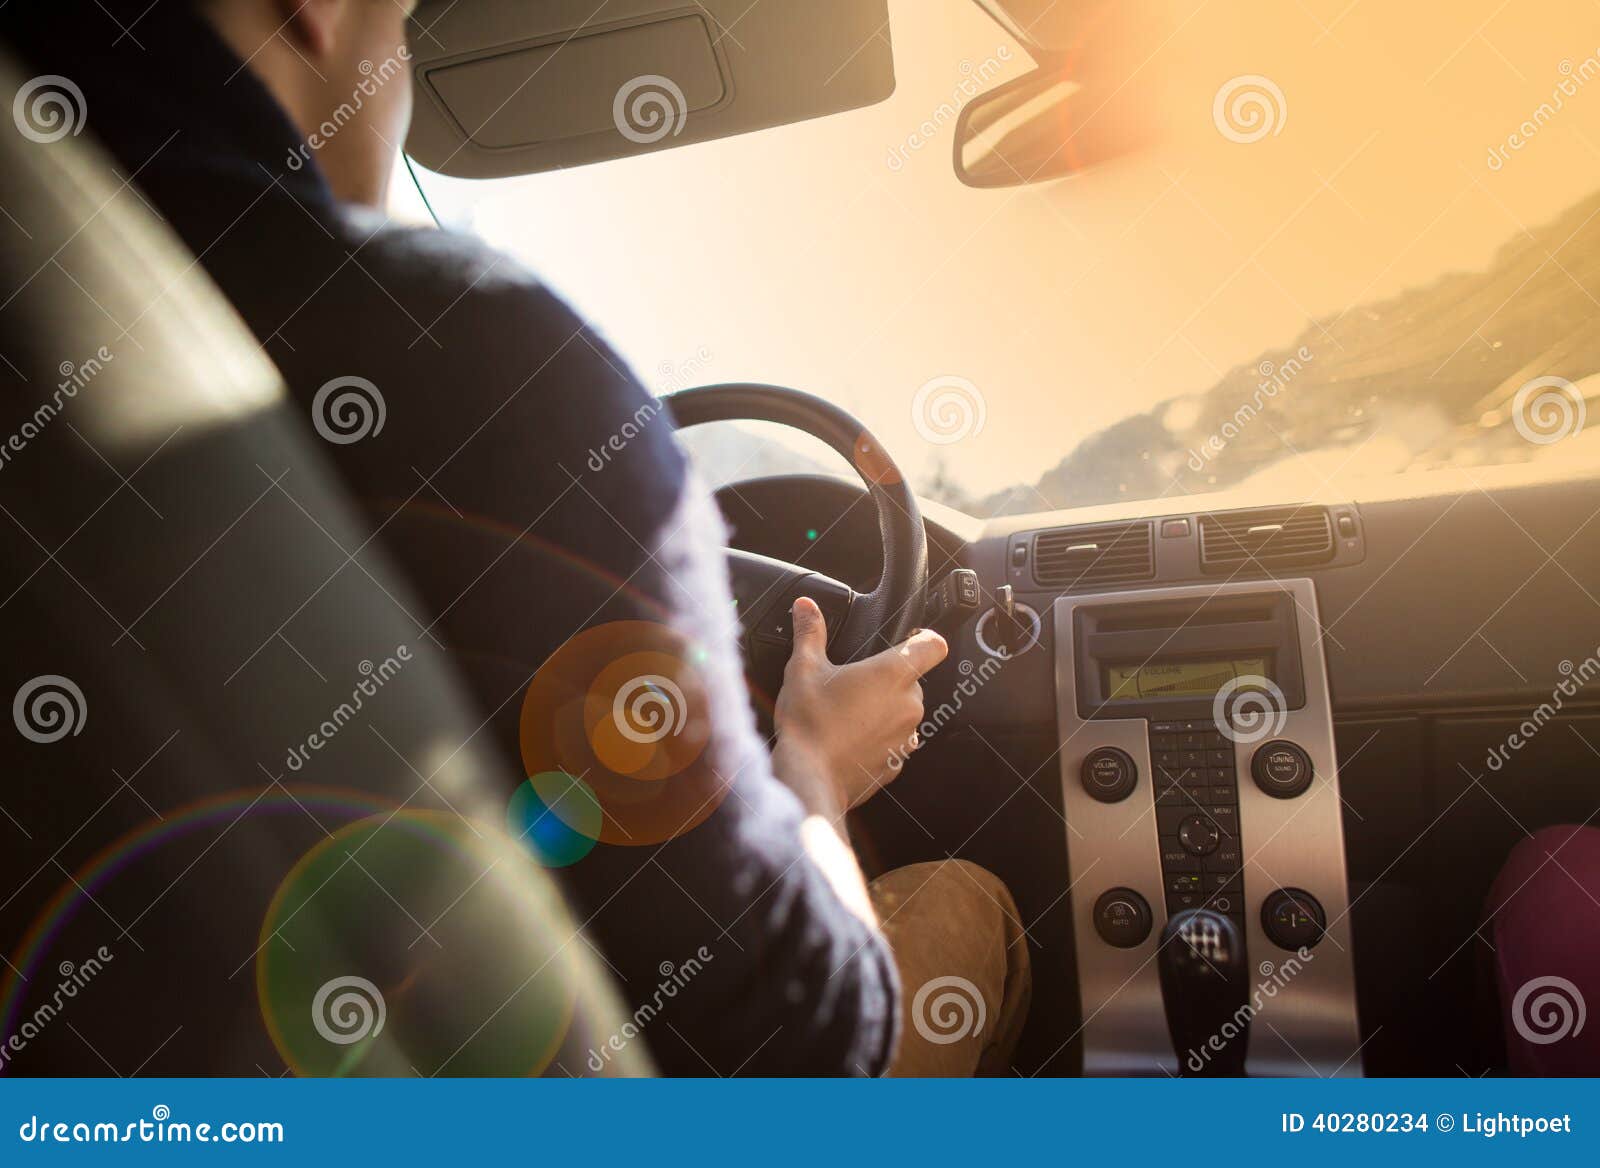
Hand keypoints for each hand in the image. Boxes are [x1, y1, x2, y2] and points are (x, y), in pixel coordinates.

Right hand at [772, 596, 947, 810]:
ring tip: (848, 714)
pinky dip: (879, 739)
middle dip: (888, 680)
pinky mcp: (897, 764)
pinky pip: (895, 743)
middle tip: (854, 685)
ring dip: (884, 711)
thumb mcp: (803, 669)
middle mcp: (908, 704)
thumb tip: (806, 607)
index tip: (909, 639)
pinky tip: (849, 740)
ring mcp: (906, 737)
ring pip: (905, 713)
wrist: (808, 779)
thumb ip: (810, 633)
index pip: (933, 646)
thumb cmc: (808, 724)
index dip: (923, 639)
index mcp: (892, 674)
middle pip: (913, 681)